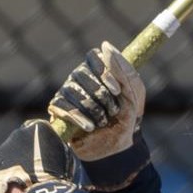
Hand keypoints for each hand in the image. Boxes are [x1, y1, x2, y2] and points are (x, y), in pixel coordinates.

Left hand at [0, 121, 79, 192]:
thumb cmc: (61, 180)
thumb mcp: (66, 159)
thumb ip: (56, 150)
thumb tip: (52, 154)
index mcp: (38, 128)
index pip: (37, 133)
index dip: (40, 148)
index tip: (43, 160)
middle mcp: (17, 134)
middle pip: (19, 145)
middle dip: (23, 157)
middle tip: (32, 174)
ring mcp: (1, 150)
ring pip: (5, 160)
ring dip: (11, 169)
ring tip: (22, 187)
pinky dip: (0, 182)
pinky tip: (12, 192)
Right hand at [48, 41, 144, 160]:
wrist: (117, 147)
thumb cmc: (127, 118)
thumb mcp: (134, 94)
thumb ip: (124, 69)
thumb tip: (105, 45)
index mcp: (99, 70)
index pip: (93, 57)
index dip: (104, 72)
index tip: (117, 91)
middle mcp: (80, 79)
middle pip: (80, 73)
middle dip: (100, 95)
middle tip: (113, 111)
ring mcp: (67, 93)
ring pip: (71, 90)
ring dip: (91, 108)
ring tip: (103, 122)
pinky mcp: (58, 110)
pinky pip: (59, 105)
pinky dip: (77, 117)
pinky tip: (89, 127)